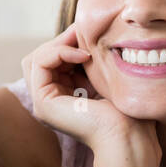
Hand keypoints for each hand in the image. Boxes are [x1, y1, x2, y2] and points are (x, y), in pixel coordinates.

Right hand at [22, 24, 159, 161]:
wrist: (129, 135)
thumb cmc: (126, 110)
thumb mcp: (103, 76)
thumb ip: (89, 60)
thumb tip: (83, 31)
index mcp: (62, 96)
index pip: (51, 60)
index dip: (66, 42)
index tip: (90, 34)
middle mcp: (49, 101)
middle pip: (40, 58)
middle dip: (61, 41)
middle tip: (83, 34)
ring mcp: (42, 104)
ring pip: (36, 58)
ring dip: (59, 44)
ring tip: (84, 46)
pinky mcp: (42, 104)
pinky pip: (39, 64)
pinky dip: (59, 52)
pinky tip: (82, 55)